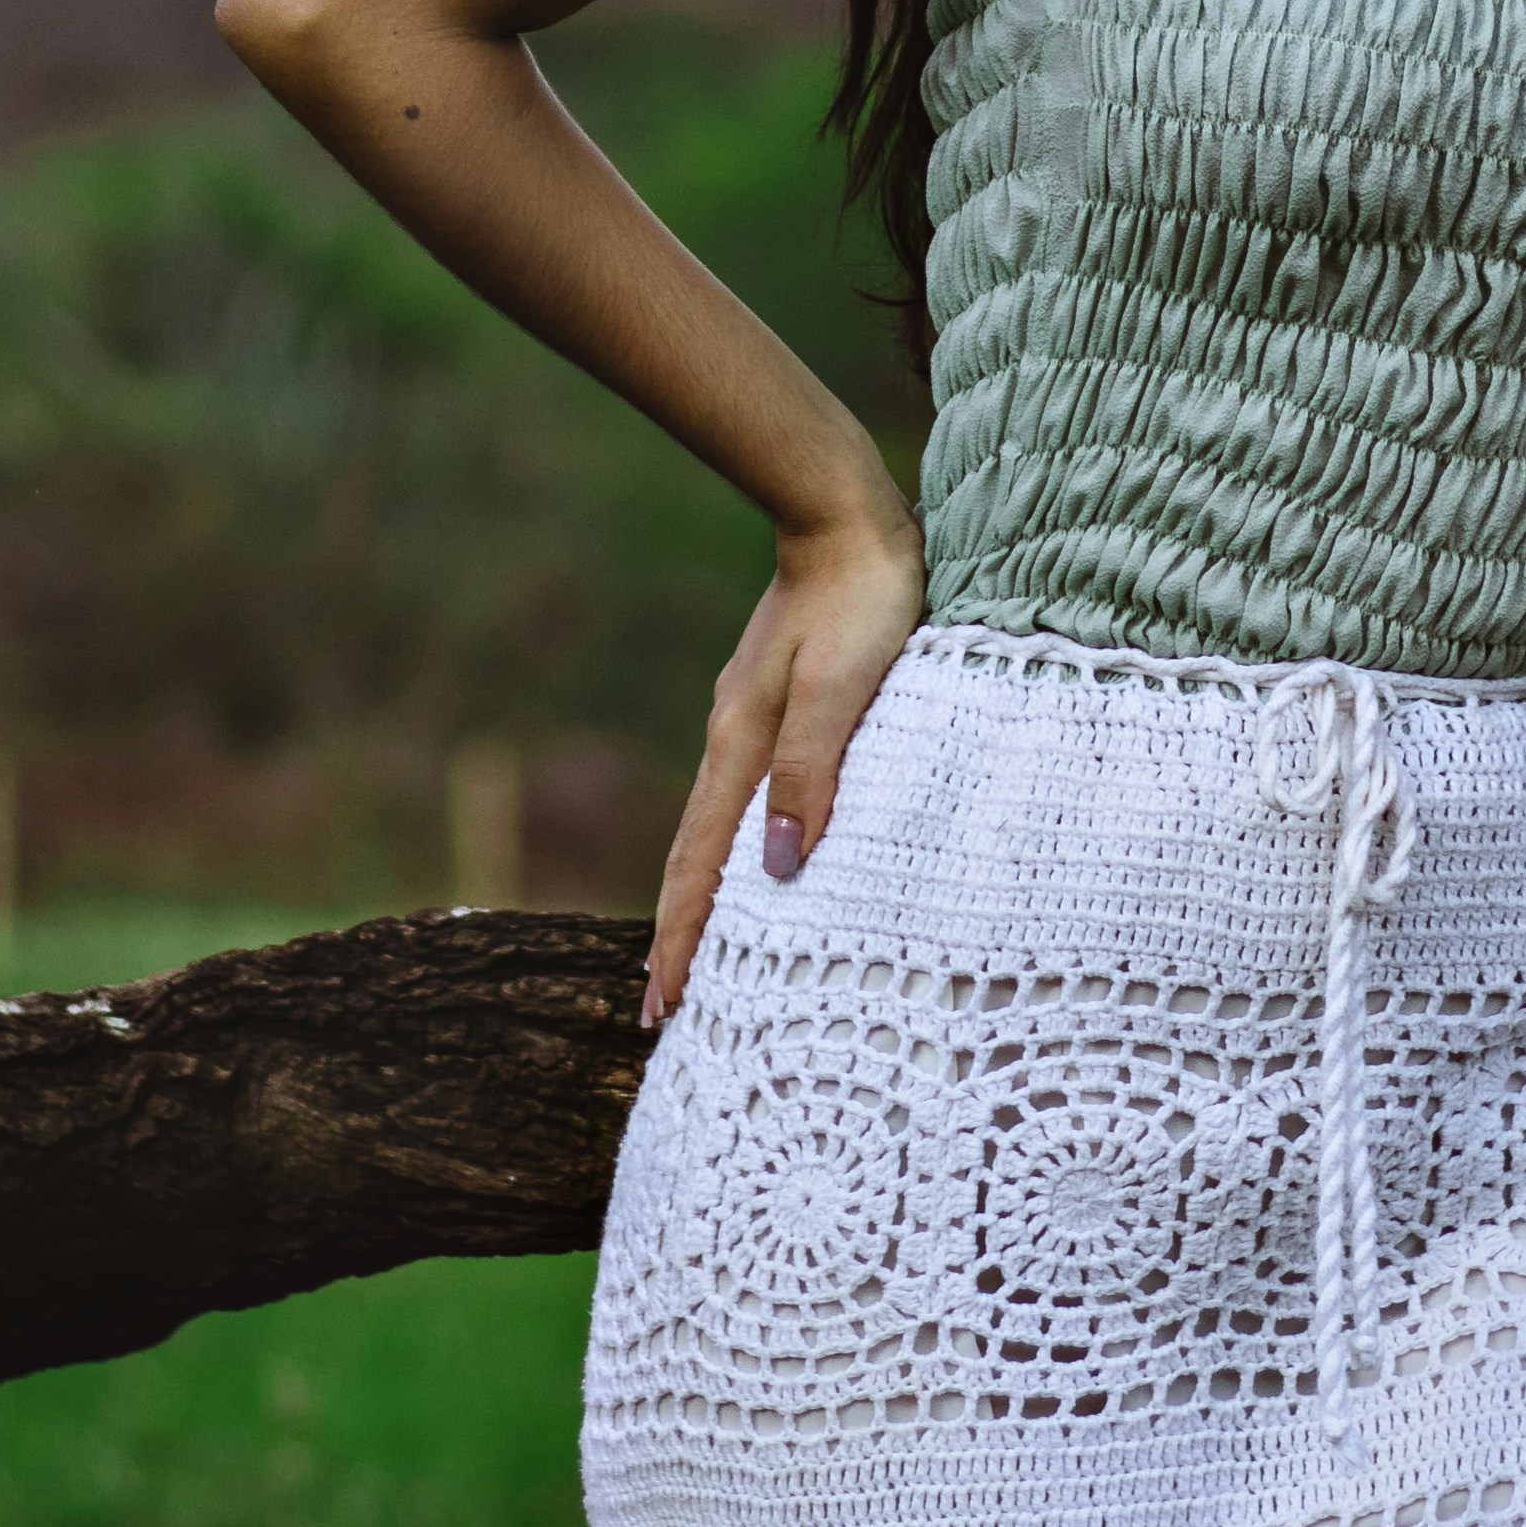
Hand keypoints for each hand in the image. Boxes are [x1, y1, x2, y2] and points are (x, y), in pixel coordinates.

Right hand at [643, 515, 924, 1028]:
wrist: (848, 515)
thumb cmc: (862, 597)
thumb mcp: (844, 687)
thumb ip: (812, 772)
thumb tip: (776, 867)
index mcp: (743, 743)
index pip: (701, 865)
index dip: (683, 938)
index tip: (663, 1007)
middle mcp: (734, 739)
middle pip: (695, 857)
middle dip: (679, 935)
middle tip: (664, 1011)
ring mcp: (750, 721)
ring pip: (716, 830)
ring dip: (703, 898)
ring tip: (698, 956)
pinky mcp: (774, 707)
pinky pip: (742, 800)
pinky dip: (732, 851)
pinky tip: (752, 864)